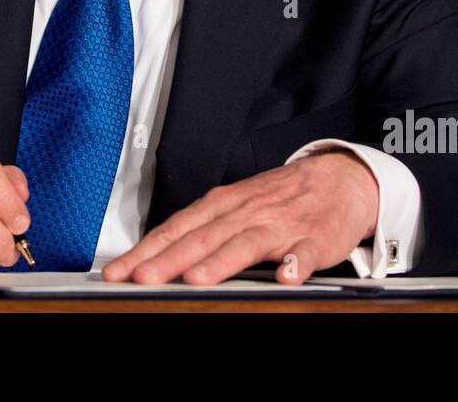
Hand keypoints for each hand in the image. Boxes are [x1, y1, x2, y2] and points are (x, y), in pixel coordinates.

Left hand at [102, 149, 378, 284]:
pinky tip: (288, 276)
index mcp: (222, 205)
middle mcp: (246, 212)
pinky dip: (296, 264)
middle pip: (202, 237)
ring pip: (246, 243)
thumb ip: (201, 230)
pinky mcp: (315, 239)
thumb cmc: (280, 197)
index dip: (146, 250)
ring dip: (221, 261)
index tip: (119, 271)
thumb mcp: (235, 205)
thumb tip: (156, 255)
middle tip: (142, 279)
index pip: (176, 228)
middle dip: (169, 260)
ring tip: (197, 280)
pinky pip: (305, 253)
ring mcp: (280, 225)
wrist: (338, 178)